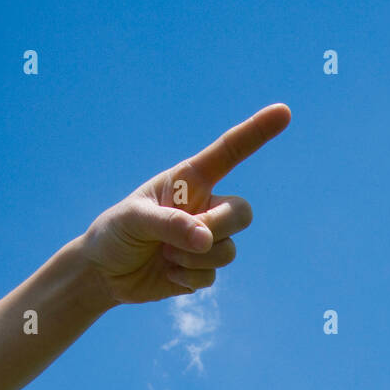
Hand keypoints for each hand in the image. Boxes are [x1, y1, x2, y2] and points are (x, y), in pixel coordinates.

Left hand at [80, 104, 290, 304]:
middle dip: (218, 227)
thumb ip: (169, 224)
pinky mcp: (203, 268)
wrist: (106, 272)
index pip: (229, 152)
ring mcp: (207, 239)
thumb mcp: (133, 219)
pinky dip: (188, 277)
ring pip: (229, 250)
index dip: (257, 132)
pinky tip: (167, 272)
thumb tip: (206, 240)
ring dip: (194, 257)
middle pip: (241, 212)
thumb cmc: (117, 232)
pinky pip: (213, 274)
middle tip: (185, 236)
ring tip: (164, 254)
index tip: (283, 112)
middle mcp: (204, 206)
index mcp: (189, 180)